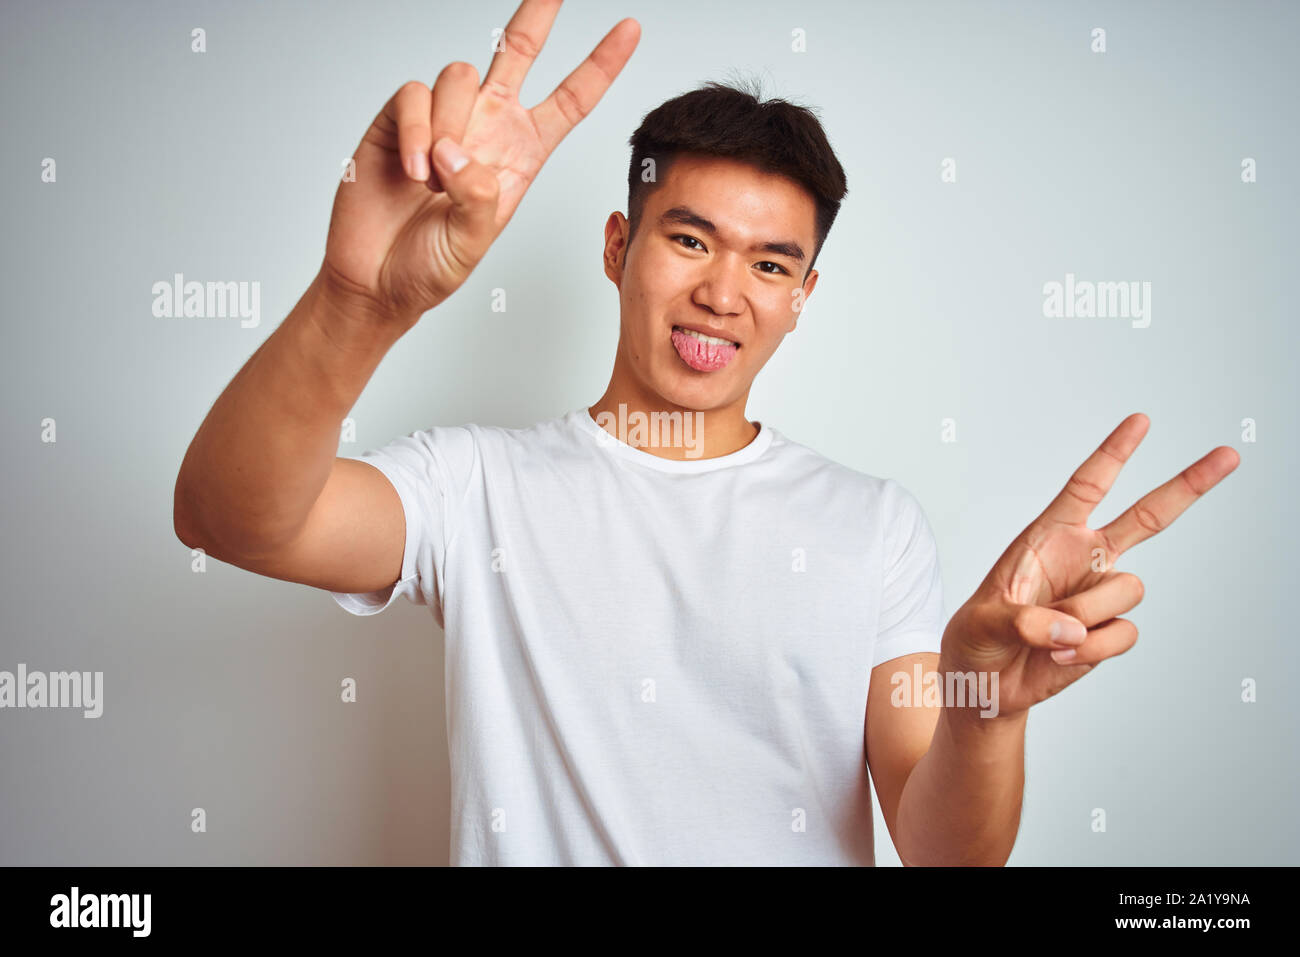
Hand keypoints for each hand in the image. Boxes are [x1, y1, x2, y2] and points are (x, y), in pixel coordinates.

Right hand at [320, 0, 639, 323]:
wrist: (376, 279)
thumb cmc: (430, 266)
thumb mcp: (473, 242)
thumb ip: (478, 198)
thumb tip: (456, 151)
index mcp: (523, 154)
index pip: (570, 99)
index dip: (600, 64)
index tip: (630, 28)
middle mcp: (487, 126)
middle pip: (518, 50)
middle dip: (538, 12)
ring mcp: (443, 118)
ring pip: (459, 75)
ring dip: (449, 126)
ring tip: (433, 180)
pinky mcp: (399, 118)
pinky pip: (415, 95)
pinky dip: (416, 131)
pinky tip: (413, 171)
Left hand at [940, 413, 1239, 719]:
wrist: (987, 685)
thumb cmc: (976, 640)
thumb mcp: (981, 623)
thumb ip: (1020, 621)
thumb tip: (1069, 628)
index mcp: (1048, 537)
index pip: (1087, 486)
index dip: (1114, 453)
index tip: (1141, 420)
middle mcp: (1083, 559)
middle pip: (1148, 516)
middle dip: (1188, 485)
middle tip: (1228, 454)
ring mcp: (1100, 595)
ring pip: (1129, 590)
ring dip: (1087, 615)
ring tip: (1047, 635)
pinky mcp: (1110, 633)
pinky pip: (1124, 634)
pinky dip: (1092, 650)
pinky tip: (1059, 656)